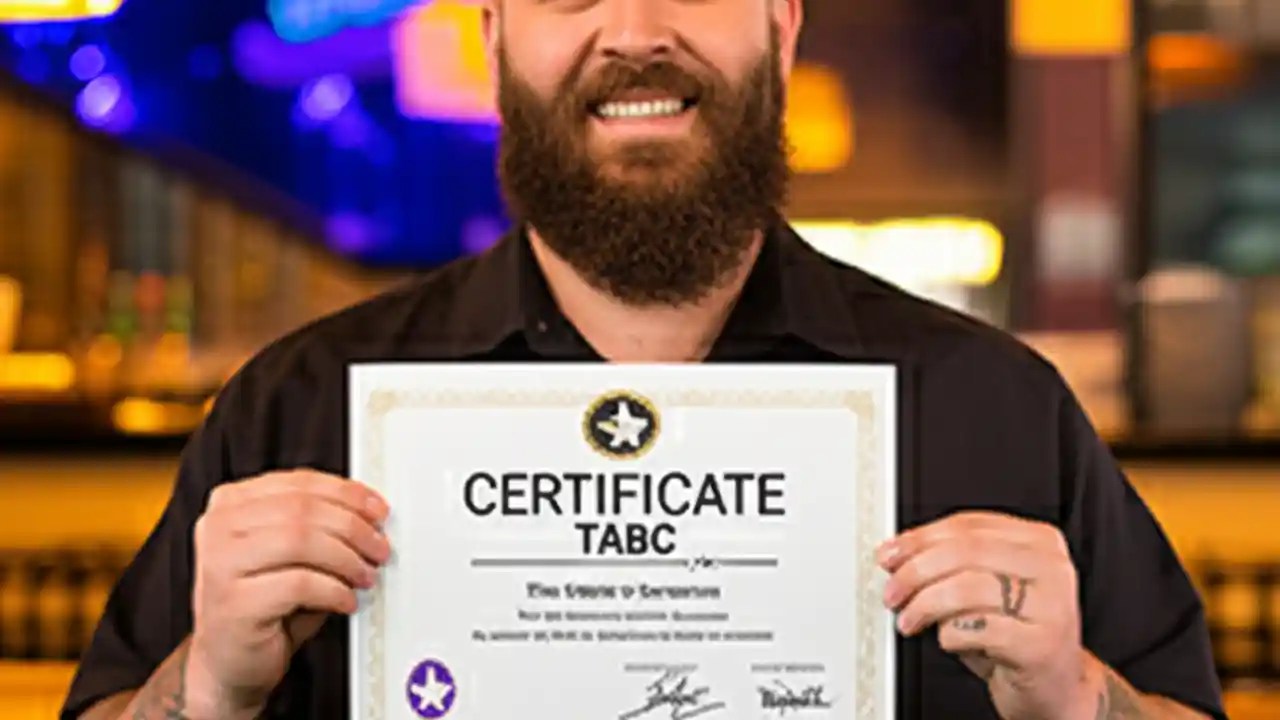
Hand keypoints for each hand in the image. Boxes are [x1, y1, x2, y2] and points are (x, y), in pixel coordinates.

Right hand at [186, 470, 391, 716]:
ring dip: (346, 558)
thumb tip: (371, 513)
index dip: (347, 494)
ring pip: (300, 541)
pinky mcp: (232, 603)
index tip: (378, 510)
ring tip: (365, 575)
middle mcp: (218, 527)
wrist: (229, 662)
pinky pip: (299, 584)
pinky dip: (334, 590)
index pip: (299, 483)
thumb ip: (318, 524)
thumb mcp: (291, 553)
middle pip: (302, 510)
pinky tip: (345, 600)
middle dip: (353, 527)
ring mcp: (219, 565)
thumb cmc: (265, 604)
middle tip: (379, 548)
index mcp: (231, 503)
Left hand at [877, 512, 1090, 719]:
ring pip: (967, 588)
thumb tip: (898, 553)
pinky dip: (949, 634)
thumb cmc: (1015, 634)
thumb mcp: (984, 588)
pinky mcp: (1041, 645)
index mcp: (1038, 541)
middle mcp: (1051, 568)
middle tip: (893, 592)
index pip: (968, 526)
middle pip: (965, 553)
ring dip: (925, 605)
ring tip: (910, 620)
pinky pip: (976, 629)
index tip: (890, 554)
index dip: (920, 538)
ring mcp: (1051, 606)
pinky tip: (948, 639)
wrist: (1054, 685)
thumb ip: (949, 563)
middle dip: (916, 571)